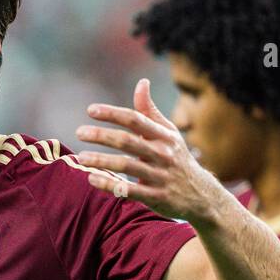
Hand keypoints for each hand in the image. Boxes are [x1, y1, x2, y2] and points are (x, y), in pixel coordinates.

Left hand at [76, 79, 228, 224]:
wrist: (200, 195)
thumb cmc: (177, 159)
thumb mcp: (168, 133)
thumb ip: (150, 111)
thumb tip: (141, 82)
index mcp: (164, 136)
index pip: (135, 120)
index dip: (112, 113)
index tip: (90, 110)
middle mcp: (162, 154)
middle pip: (127, 141)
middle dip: (102, 135)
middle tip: (79, 132)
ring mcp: (159, 176)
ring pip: (126, 166)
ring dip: (101, 161)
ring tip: (81, 158)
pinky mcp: (156, 197)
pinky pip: (129, 190)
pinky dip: (109, 184)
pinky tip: (92, 179)